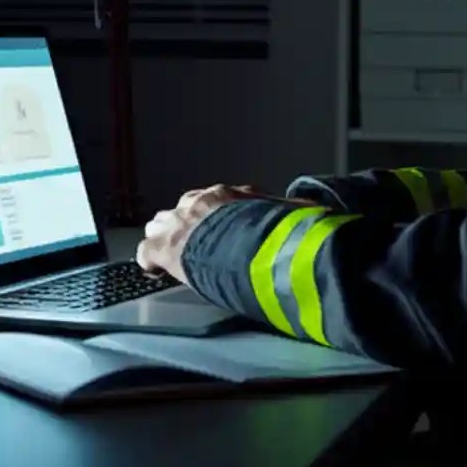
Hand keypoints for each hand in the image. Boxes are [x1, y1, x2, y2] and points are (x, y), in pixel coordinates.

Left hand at [135, 184, 311, 284]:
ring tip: (174, 255)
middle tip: (197, 243)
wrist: (246, 245)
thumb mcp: (288, 217)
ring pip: (160, 224)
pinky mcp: (163, 246)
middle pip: (183, 208)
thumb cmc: (269, 233)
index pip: (214, 198)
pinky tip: (154, 272)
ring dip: (167, 238)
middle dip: (187, 223)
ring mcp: (177, 222)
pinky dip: (150, 261)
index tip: (222, 226)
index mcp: (227, 195)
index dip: (216, 214)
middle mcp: (198, 202)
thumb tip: (320, 214)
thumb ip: (294, 214)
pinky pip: (146, 250)